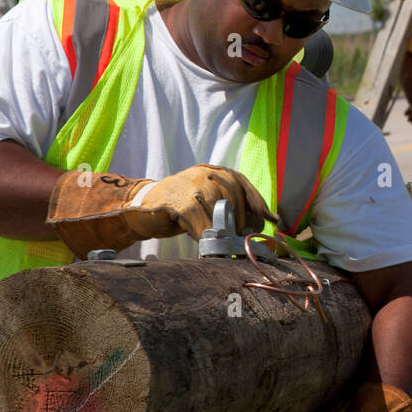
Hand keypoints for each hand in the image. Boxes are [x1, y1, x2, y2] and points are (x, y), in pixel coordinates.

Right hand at [46, 164, 269, 255]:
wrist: (142, 207)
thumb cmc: (182, 207)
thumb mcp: (209, 201)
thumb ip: (235, 205)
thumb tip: (269, 219)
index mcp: (215, 171)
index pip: (243, 184)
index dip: (258, 204)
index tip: (268, 221)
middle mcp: (205, 174)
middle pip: (235, 197)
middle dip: (241, 221)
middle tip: (239, 237)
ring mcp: (191, 186)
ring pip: (219, 210)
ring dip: (223, 229)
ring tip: (221, 240)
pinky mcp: (179, 203)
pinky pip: (200, 222)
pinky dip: (204, 234)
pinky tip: (201, 239)